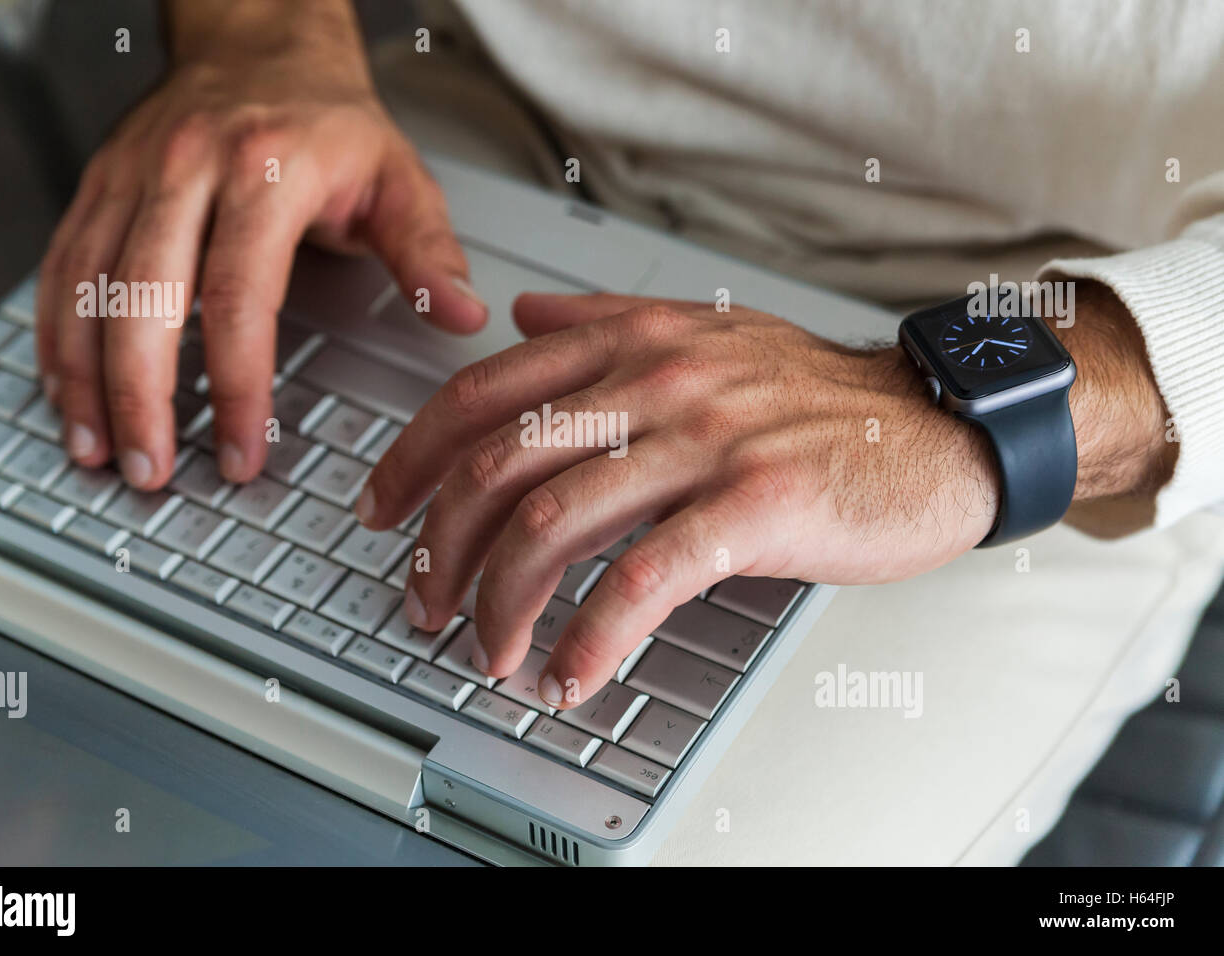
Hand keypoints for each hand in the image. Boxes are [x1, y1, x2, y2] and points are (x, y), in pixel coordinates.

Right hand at [35, 0, 484, 488]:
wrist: (258, 43)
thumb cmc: (329, 122)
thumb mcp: (397, 178)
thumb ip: (427, 252)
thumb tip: (464, 316)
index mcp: (264, 172)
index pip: (240, 296)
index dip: (237, 385)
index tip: (243, 451)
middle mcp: (185, 170)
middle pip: (145, 300)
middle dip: (141, 399)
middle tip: (152, 472)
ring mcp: (131, 176)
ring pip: (88, 288)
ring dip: (86, 379)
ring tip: (98, 450)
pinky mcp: (97, 185)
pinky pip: (61, 267)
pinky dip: (57, 335)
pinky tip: (66, 390)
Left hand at [357, 293, 1002, 708]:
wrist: (932, 423)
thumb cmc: (815, 393)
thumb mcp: (704, 331)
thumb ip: (605, 323)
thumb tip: (525, 315)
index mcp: (630, 344)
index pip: (481, 395)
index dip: (412, 458)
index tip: (384, 512)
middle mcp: (654, 383)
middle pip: (498, 466)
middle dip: (443, 549)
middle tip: (425, 602)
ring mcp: (703, 441)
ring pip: (554, 525)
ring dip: (503, 604)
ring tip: (492, 653)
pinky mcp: (752, 505)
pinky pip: (643, 578)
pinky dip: (592, 637)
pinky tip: (572, 673)